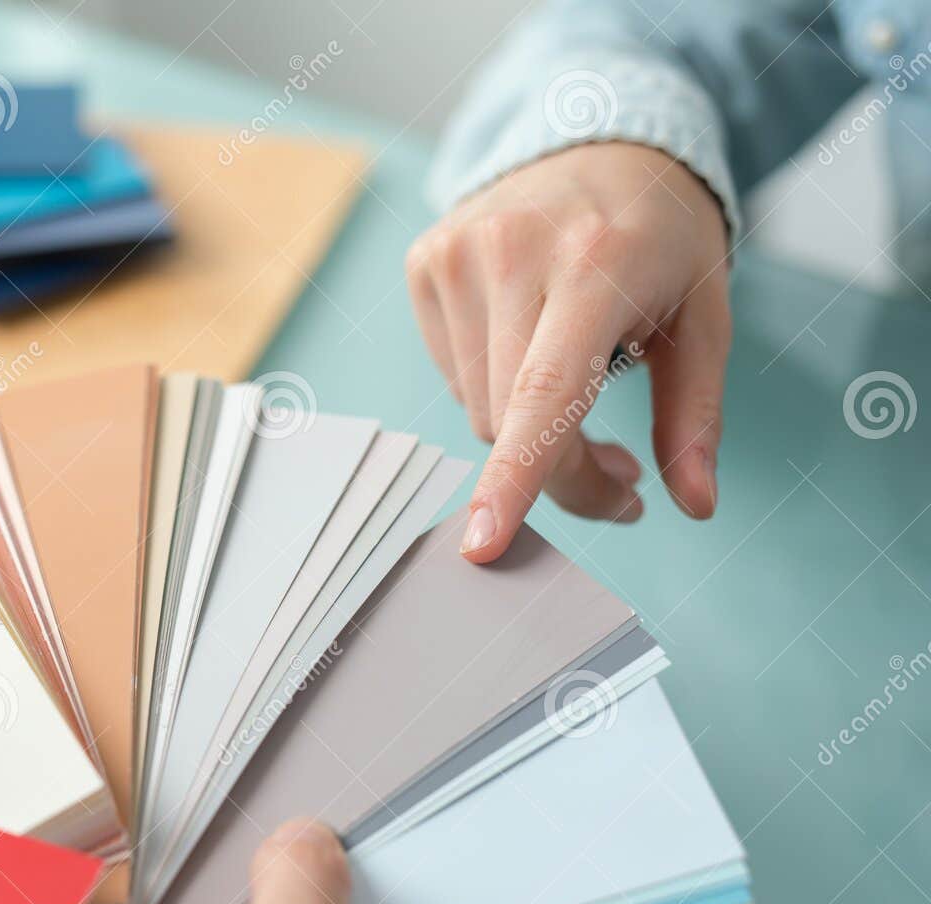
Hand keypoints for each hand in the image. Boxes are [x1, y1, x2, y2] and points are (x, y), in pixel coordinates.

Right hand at [406, 142, 731, 562]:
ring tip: (577, 390)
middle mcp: (511, 251)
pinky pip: (452, 373)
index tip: (484, 542)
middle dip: (562, 470)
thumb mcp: (704, 318)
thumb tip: (695, 504)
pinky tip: (526, 343)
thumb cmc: (659, 236)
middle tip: (621, 471)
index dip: (515, 475)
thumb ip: (697, 416)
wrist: (597, 138)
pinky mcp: (424, 262)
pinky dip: (492, 384)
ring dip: (524, 432)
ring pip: (476, 407)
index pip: (541, 392)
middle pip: (509, 421)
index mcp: (594, 263)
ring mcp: (456, 253)